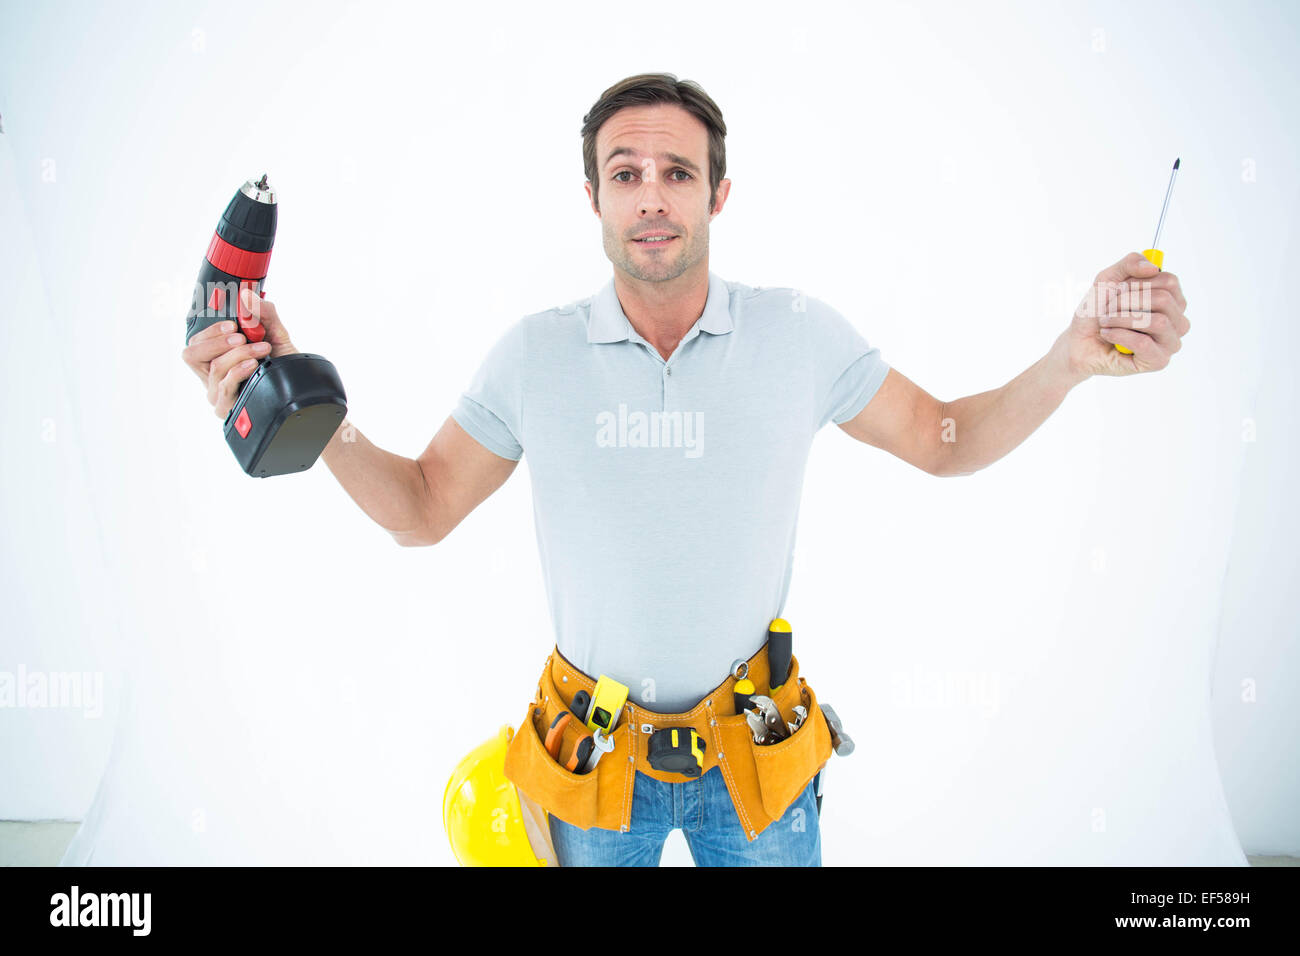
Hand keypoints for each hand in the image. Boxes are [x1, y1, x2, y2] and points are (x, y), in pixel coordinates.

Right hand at [180, 291, 298, 418]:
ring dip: (240, 354)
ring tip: (261, 349)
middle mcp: (211, 376)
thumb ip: (261, 312)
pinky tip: (252, 364)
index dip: (210, 331)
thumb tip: (246, 294)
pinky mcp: (226, 408)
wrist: (300, 385)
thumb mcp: (274, 333)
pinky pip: (224, 386)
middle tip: (241, 337)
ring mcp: (217, 393)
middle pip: (192, 355)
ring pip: (215, 368)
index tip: (233, 323)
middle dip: (218, 342)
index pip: (196, 342)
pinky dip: (238, 371)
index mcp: (214, 358)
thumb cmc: (281, 362)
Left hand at [1057, 251, 1189, 378]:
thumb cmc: (1096, 312)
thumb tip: (1153, 267)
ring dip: (1123, 319)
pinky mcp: (1158, 361)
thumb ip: (1130, 263)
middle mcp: (1176, 321)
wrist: (1078, 341)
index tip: (1118, 289)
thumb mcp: (1107, 279)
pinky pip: (1146, 344)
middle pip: (1165, 300)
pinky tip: (1108, 334)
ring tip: (1106, 322)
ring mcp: (1169, 342)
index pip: (1170, 282)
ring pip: (1159, 322)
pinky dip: (1120, 335)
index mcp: (1170, 300)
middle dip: (1127, 301)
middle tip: (1109, 308)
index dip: (1139, 283)